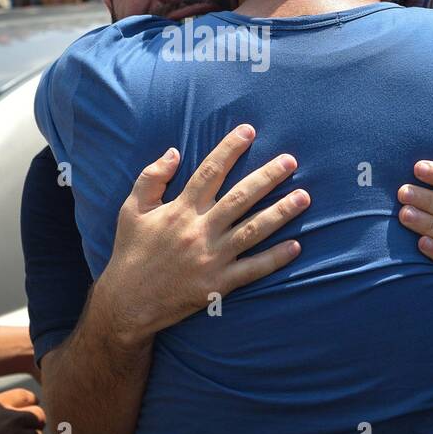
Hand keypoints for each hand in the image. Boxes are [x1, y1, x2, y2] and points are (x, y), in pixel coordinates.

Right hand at [97, 124, 307, 344]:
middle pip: (240, 198)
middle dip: (268, 177)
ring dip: (281, 213)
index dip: (230, 149)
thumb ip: (151, 178)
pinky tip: (295, 246)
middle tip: (291, 160)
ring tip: (304, 197)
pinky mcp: (218, 285)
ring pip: (253, 231)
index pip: (210, 172)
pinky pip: (252, 269)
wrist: (128, 302)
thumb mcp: (131, 210)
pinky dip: (275, 258)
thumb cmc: (131, 251)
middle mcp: (199, 231)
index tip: (249, 131)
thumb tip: (175, 151)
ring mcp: (212, 258)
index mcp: (180, 210)